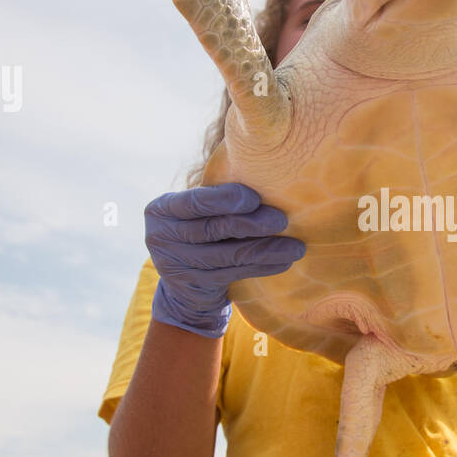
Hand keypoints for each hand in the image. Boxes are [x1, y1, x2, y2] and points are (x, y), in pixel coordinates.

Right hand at [145, 183, 304, 337]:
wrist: (183, 281)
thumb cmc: (199, 227)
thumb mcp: (196, 210)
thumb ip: (216, 195)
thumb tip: (266, 170)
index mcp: (161, 209)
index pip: (195, 201)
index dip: (225, 200)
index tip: (254, 198)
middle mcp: (161, 237)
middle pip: (213, 229)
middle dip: (252, 224)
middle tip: (281, 220)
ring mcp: (176, 266)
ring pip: (229, 255)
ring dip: (266, 250)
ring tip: (295, 247)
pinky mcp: (195, 286)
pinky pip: (235, 274)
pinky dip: (262, 267)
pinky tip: (283, 261)